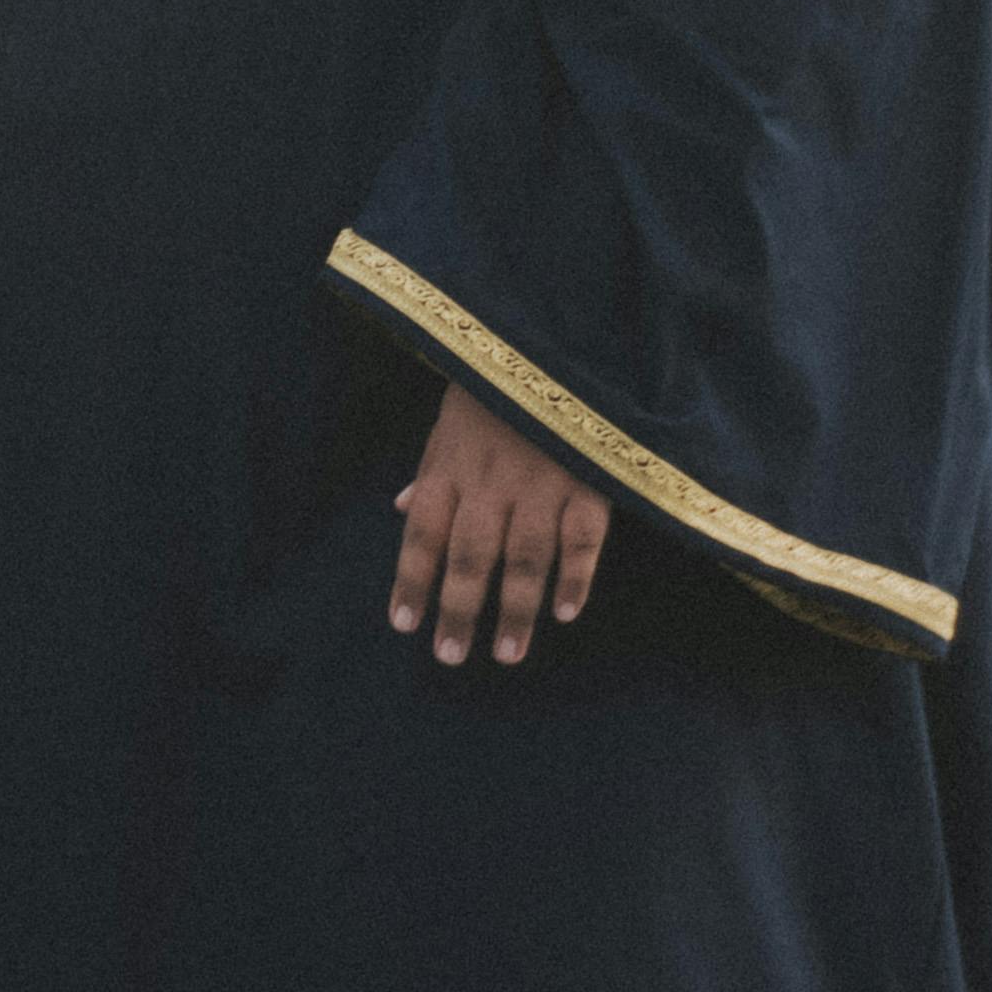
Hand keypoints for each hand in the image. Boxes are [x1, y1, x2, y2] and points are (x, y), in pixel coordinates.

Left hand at [390, 382, 608, 665]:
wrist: (556, 334)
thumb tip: (401, 508)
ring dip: (514, 610)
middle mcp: (491, 479)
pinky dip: (576, 576)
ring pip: (524, 558)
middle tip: (451, 657)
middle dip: (458, 611)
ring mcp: (543, 480)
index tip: (404, 625)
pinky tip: (566, 612)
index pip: (422, 533)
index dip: (411, 581)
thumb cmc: (494, 383)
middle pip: (469, 557)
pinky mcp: (590, 478)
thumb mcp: (449, 418)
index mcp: (451, 464)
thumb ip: (431, 468)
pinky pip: (583, 537)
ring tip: (506, 654)